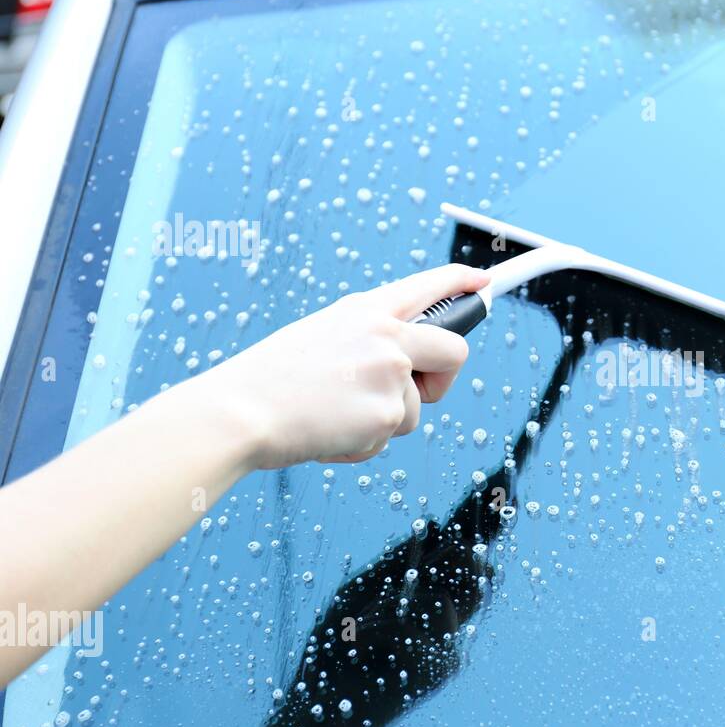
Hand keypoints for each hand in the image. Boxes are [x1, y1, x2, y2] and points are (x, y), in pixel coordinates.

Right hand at [194, 264, 489, 468]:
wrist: (240, 412)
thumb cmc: (271, 380)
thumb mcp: (322, 336)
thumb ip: (368, 339)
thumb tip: (406, 360)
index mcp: (365, 310)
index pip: (426, 286)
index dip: (460, 282)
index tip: (483, 282)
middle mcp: (385, 333)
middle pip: (455, 351)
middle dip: (442, 377)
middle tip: (410, 390)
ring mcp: (390, 372)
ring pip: (417, 408)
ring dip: (384, 420)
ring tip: (335, 413)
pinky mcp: (388, 412)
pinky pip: (392, 435)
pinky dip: (364, 444)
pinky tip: (330, 431)